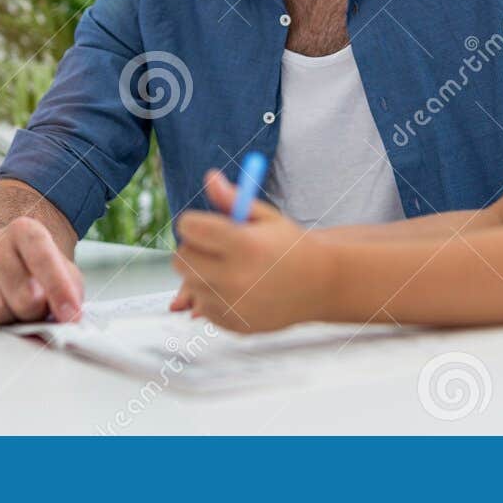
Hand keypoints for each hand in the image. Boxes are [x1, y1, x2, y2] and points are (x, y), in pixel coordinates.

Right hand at [0, 216, 84, 330]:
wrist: (3, 252)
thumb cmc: (34, 267)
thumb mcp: (62, 271)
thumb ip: (69, 291)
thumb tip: (66, 320)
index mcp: (25, 230)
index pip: (44, 259)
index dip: (59, 290)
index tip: (71, 314)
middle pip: (22, 296)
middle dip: (34, 313)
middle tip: (35, 309)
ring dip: (7, 319)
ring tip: (11, 307)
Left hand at [170, 170, 330, 332]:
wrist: (321, 285)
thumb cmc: (291, 246)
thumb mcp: (267, 217)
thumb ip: (234, 199)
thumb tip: (209, 177)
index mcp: (245, 245)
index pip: (191, 229)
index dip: (193, 223)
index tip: (202, 224)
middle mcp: (236, 278)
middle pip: (182, 259)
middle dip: (193, 248)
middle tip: (213, 246)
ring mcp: (234, 306)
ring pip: (190, 284)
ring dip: (201, 274)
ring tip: (229, 268)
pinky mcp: (233, 325)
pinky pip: (202, 307)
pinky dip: (212, 297)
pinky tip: (237, 290)